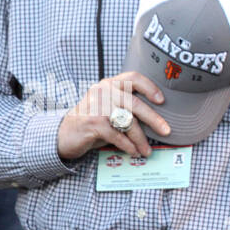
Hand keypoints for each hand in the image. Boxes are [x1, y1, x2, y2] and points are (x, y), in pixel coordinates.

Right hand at [55, 71, 170, 160]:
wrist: (64, 133)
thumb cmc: (91, 121)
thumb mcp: (107, 108)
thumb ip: (124, 107)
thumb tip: (155, 120)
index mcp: (108, 84)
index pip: (132, 78)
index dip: (149, 87)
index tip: (162, 100)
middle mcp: (103, 91)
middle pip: (135, 103)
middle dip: (154, 119)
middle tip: (166, 131)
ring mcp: (97, 105)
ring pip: (128, 122)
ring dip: (140, 139)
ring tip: (146, 150)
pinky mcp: (93, 121)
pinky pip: (118, 135)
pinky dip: (128, 146)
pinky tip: (133, 152)